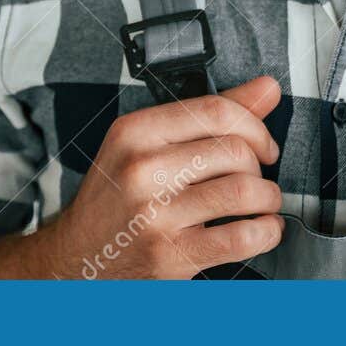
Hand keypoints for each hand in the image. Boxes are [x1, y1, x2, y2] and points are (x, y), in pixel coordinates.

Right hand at [39, 76, 286, 278]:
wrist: (76, 257)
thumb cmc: (117, 197)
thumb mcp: (148, 145)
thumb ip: (210, 116)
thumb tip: (267, 88)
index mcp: (135, 132)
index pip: (216, 111)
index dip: (255, 125)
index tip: (264, 144)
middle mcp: (142, 170)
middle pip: (234, 150)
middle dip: (260, 165)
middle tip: (258, 177)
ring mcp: (155, 215)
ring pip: (242, 191)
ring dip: (268, 197)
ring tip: (264, 203)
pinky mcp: (170, 255)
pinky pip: (239, 237)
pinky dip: (265, 232)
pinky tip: (262, 229)